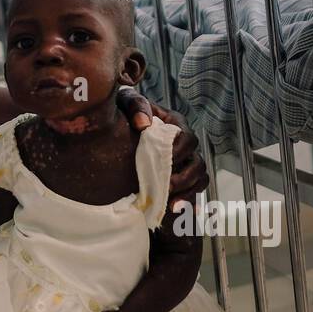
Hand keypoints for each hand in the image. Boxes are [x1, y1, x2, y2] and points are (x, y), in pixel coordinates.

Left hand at [114, 88, 208, 211]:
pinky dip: (188, 201)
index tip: (164, 159)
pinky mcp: (181, 177)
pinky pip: (194, 191)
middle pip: (197, 160)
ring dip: (188, 190)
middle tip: (167, 185)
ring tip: (170, 201)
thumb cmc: (123, 114)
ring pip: (199, 176)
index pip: (186, 137)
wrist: (113, 134)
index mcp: (174, 124)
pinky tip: (175, 209)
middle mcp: (183, 143)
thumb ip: (136, 106)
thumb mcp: (126, 103)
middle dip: (184, 175)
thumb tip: (144, 124)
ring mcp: (184, 161)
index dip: (179, 150)